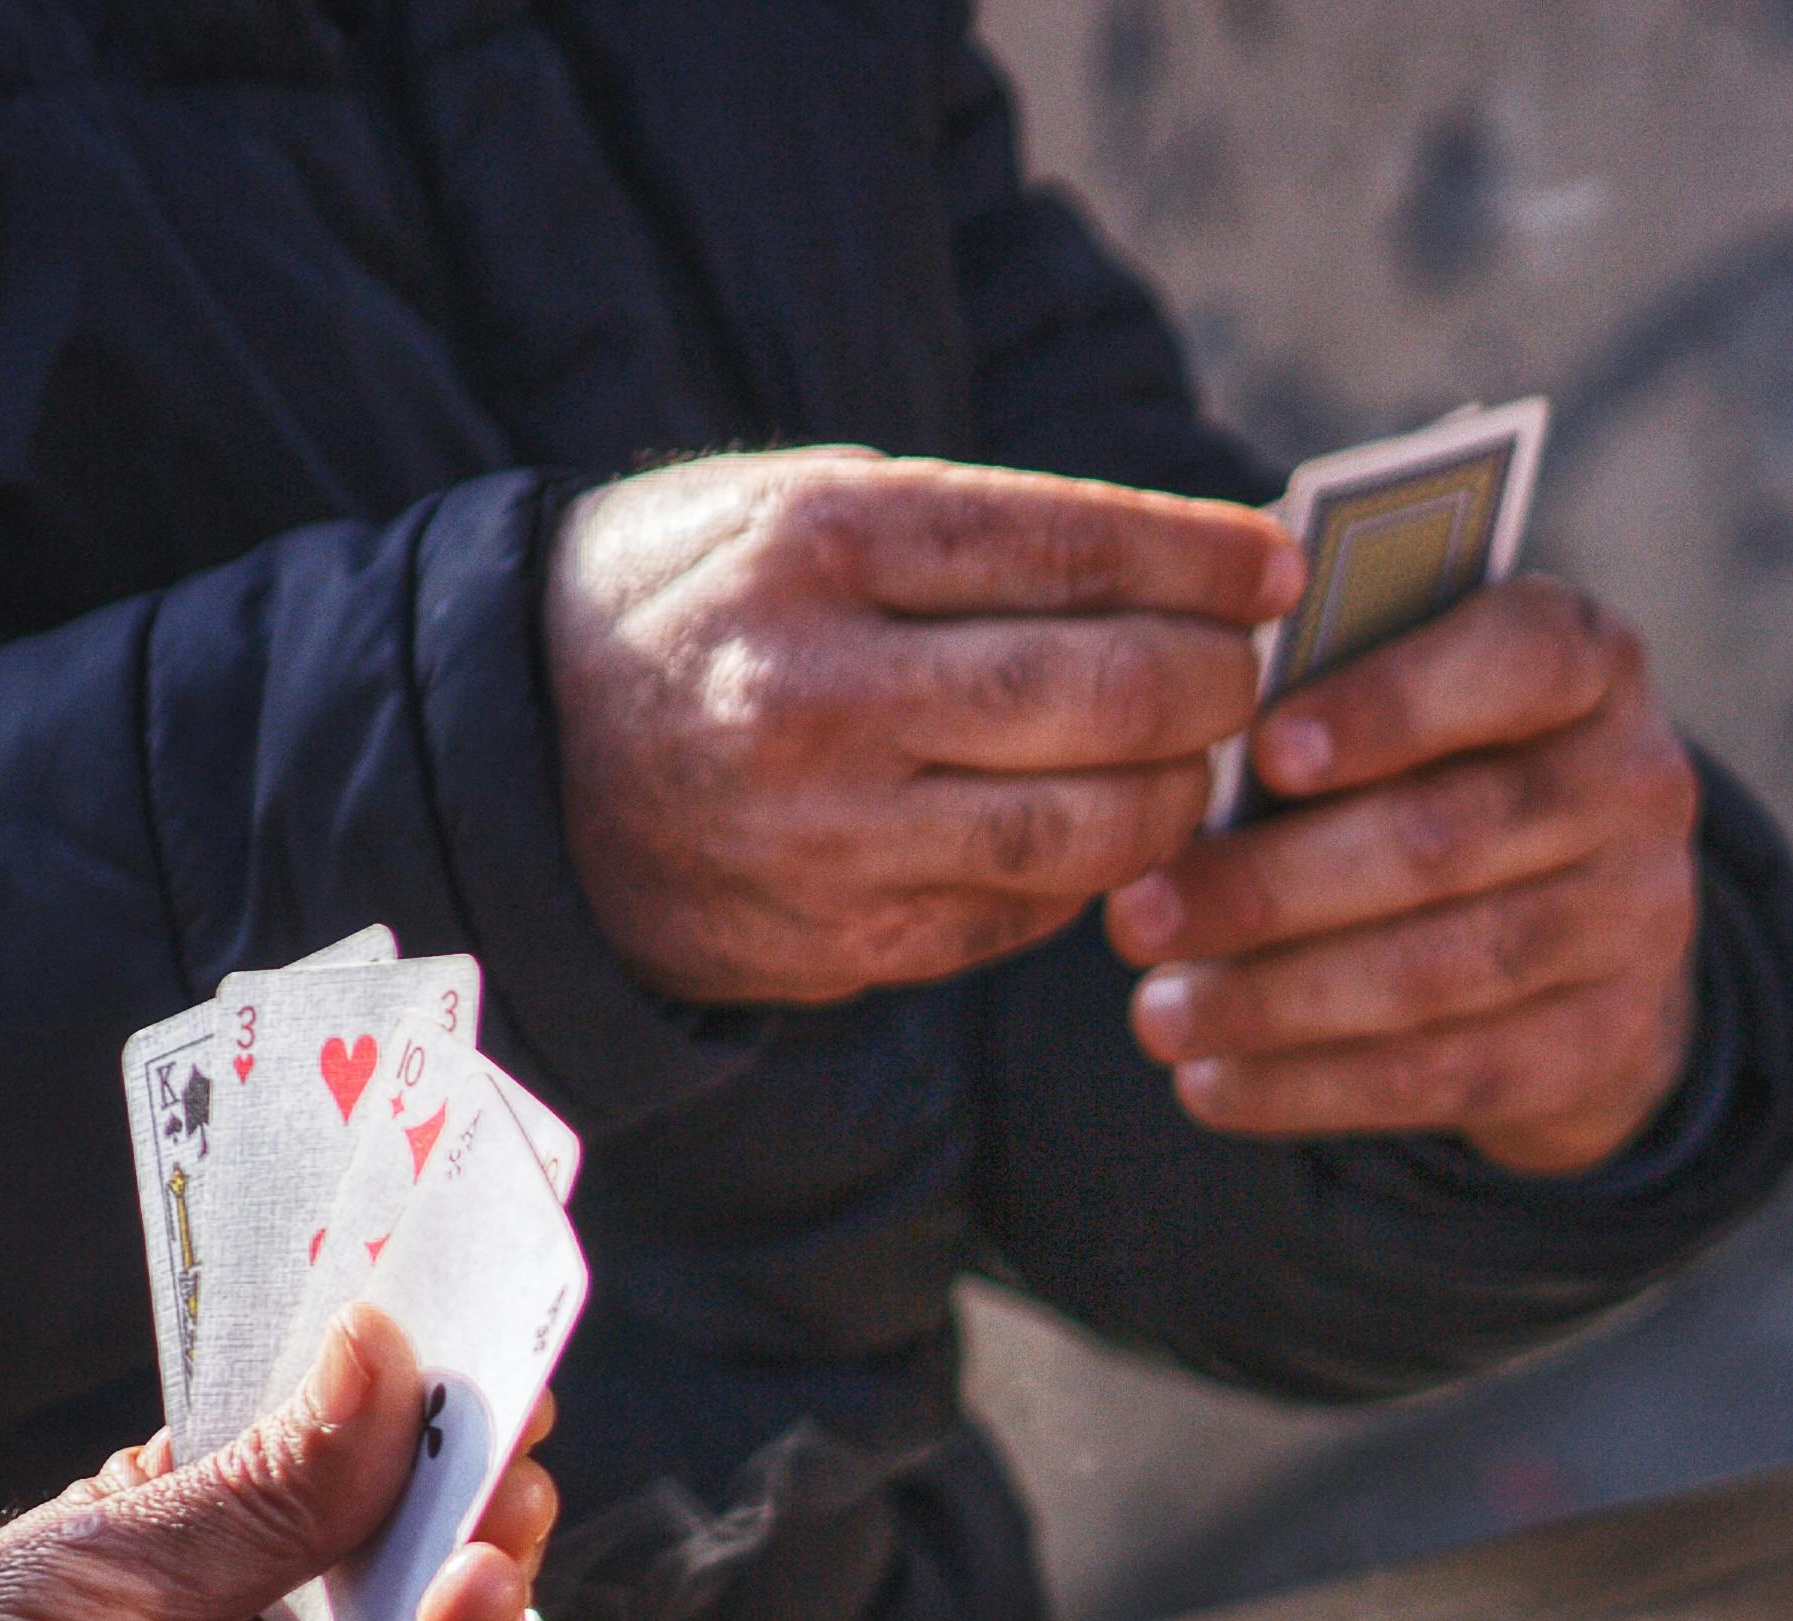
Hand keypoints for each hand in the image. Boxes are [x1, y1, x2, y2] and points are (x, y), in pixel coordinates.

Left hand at [0, 1308, 552, 1620]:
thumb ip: (264, 1492)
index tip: (489, 1365)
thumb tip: (377, 1354)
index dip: (419, 1427)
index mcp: (201, 1572)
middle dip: (480, 1521)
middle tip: (512, 1467)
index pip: (345, 1480)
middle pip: (426, 1580)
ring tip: (479, 1571)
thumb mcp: (97, 1577)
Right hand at [552, 448, 1297, 1006]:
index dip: (1198, 563)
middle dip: (1213, 684)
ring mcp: (831, 832)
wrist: (517, 761)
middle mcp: (821, 692)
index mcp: (816, 548)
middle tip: (1248, 674)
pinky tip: (1110, 830)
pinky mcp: (844, 939)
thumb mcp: (799, 508)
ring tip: (1195, 759)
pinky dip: (1097, 872)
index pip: (1065, 550)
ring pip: (1089, 828)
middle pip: (1102, 694)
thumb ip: (980, 539)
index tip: (1275, 568)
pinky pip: (1030, 911)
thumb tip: (1196, 571)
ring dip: (1179, 796)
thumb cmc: (703, 603)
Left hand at [1102, 577, 1700, 1171]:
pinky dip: (1315, 1086)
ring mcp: (1638, 922)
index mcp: (1590, 660)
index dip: (1391, 708)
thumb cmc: (1451, 769)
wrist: (1591, 926)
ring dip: (1279, 1000)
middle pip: (1448, 838)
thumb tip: (1183, 758)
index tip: (1264, 752)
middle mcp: (1638, 784)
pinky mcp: (1606, 1042)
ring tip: (1159, 1013)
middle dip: (1276, 885)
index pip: (1517, 660)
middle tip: (1139, 918)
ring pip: (1441, 971)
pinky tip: (1215, 1084)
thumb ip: (1336, 697)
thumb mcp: (1423, 700)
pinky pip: (1449, 1075)